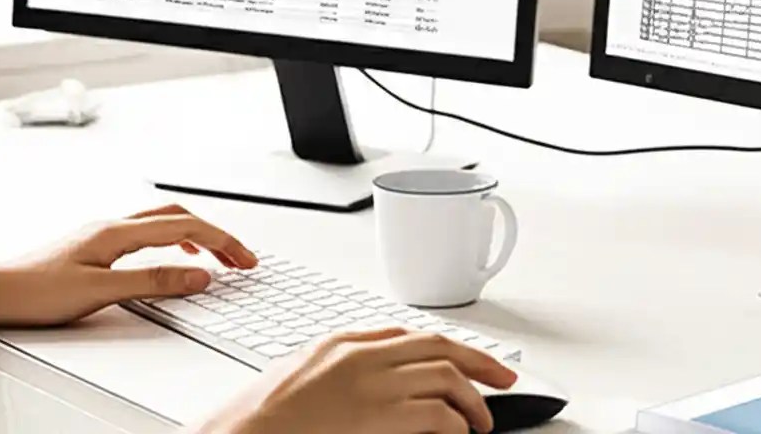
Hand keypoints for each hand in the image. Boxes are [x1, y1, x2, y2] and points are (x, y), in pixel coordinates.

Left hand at [0, 204, 256, 326]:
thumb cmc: (35, 291)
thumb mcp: (100, 291)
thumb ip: (153, 282)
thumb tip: (198, 276)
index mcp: (118, 232)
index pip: (186, 228)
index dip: (223, 242)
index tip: (246, 259)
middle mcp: (113, 226)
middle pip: (180, 217)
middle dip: (217, 234)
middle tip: (241, 257)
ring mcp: (104, 233)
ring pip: (164, 221)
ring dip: (197, 233)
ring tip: (217, 254)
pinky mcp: (96, 245)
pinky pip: (147, 232)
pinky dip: (173, 238)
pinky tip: (174, 254)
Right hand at [195, 328, 518, 433]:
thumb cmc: (256, 420)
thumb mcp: (296, 375)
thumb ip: (336, 368)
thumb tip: (368, 383)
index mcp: (341, 343)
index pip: (408, 335)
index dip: (445, 348)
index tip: (466, 359)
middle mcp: (362, 356)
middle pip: (438, 347)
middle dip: (478, 361)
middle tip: (504, 378)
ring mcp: (374, 385)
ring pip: (446, 378)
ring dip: (473, 400)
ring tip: (482, 420)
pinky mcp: (382, 416)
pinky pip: (438, 415)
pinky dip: (456, 425)